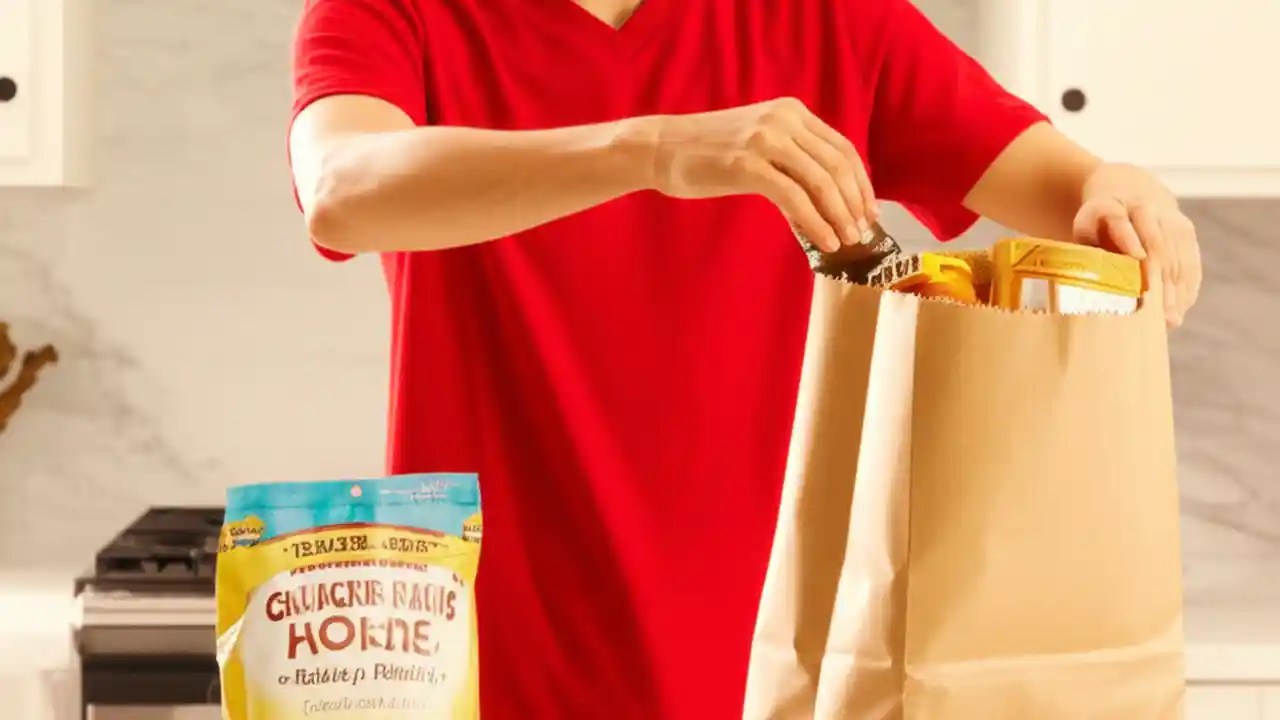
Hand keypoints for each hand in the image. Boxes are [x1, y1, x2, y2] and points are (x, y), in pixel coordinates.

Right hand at [641, 97, 877, 252]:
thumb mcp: (758, 139)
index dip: (861, 183)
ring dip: (839, 216)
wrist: (662, 148)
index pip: (842, 148)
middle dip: (855, 202)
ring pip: (821, 182)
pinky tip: (824, 241)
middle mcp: (784, 119)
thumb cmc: (709, 152)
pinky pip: (795, 198)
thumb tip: (827, 194)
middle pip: (837, 165)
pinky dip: (815, 223)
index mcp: (791, 111)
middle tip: (861, 232)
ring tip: (847, 241)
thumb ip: (791, 153)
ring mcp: (765, 140)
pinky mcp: (748, 165)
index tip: (869, 210)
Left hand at [1071, 163, 1200, 326]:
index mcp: (1113, 205)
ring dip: (1175, 291)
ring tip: (1169, 320)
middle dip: (1157, 280)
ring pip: (1176, 257)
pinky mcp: (1187, 233)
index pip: (1118, 220)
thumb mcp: (1083, 228)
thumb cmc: (1097, 223)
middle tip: (1155, 314)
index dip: (1128, 240)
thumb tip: (1094, 279)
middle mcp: (1148, 209)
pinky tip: (1179, 311)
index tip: (1136, 261)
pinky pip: (1190, 263)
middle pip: (1156, 246)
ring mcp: (1171, 221)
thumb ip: (1086, 246)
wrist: (1127, 194)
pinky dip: (1186, 288)